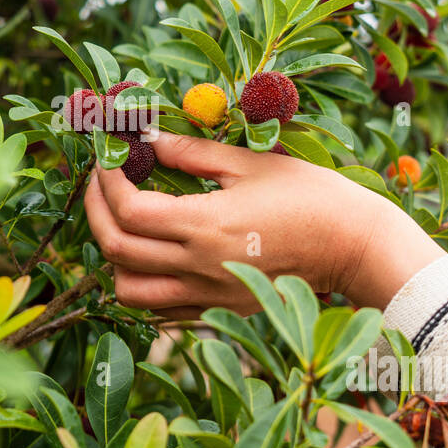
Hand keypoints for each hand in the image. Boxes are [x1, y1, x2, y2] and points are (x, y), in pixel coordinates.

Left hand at [84, 131, 444, 317]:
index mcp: (204, 225)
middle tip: (101, 181)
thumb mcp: (249, 163)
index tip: (107, 156)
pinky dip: (141, 283)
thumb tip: (146, 137)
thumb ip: (191, 153)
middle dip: (94, 210)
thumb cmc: (310, 196)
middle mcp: (197, 267)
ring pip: (128, 291)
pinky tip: (153, 251)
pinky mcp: (218, 309)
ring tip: (124, 221)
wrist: (353, 247)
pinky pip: (157, 309)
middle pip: (115, 250)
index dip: (105, 180)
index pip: (127, 209)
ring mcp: (206, 294)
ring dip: (113, 256)